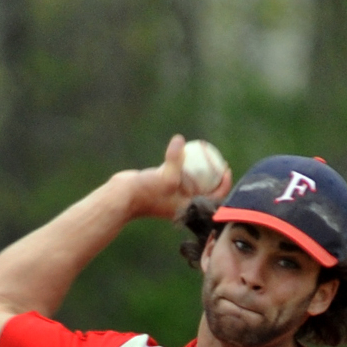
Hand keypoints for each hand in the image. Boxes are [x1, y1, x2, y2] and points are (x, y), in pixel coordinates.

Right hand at [111, 134, 233, 222]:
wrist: (121, 198)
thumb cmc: (146, 192)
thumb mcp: (166, 177)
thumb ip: (175, 159)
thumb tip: (179, 139)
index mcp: (187, 207)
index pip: (213, 198)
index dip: (224, 184)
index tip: (225, 169)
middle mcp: (181, 203)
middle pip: (205, 190)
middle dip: (214, 176)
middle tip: (218, 160)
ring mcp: (171, 196)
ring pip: (190, 181)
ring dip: (198, 169)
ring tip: (205, 154)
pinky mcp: (161, 187)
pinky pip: (177, 174)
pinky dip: (181, 164)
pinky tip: (183, 150)